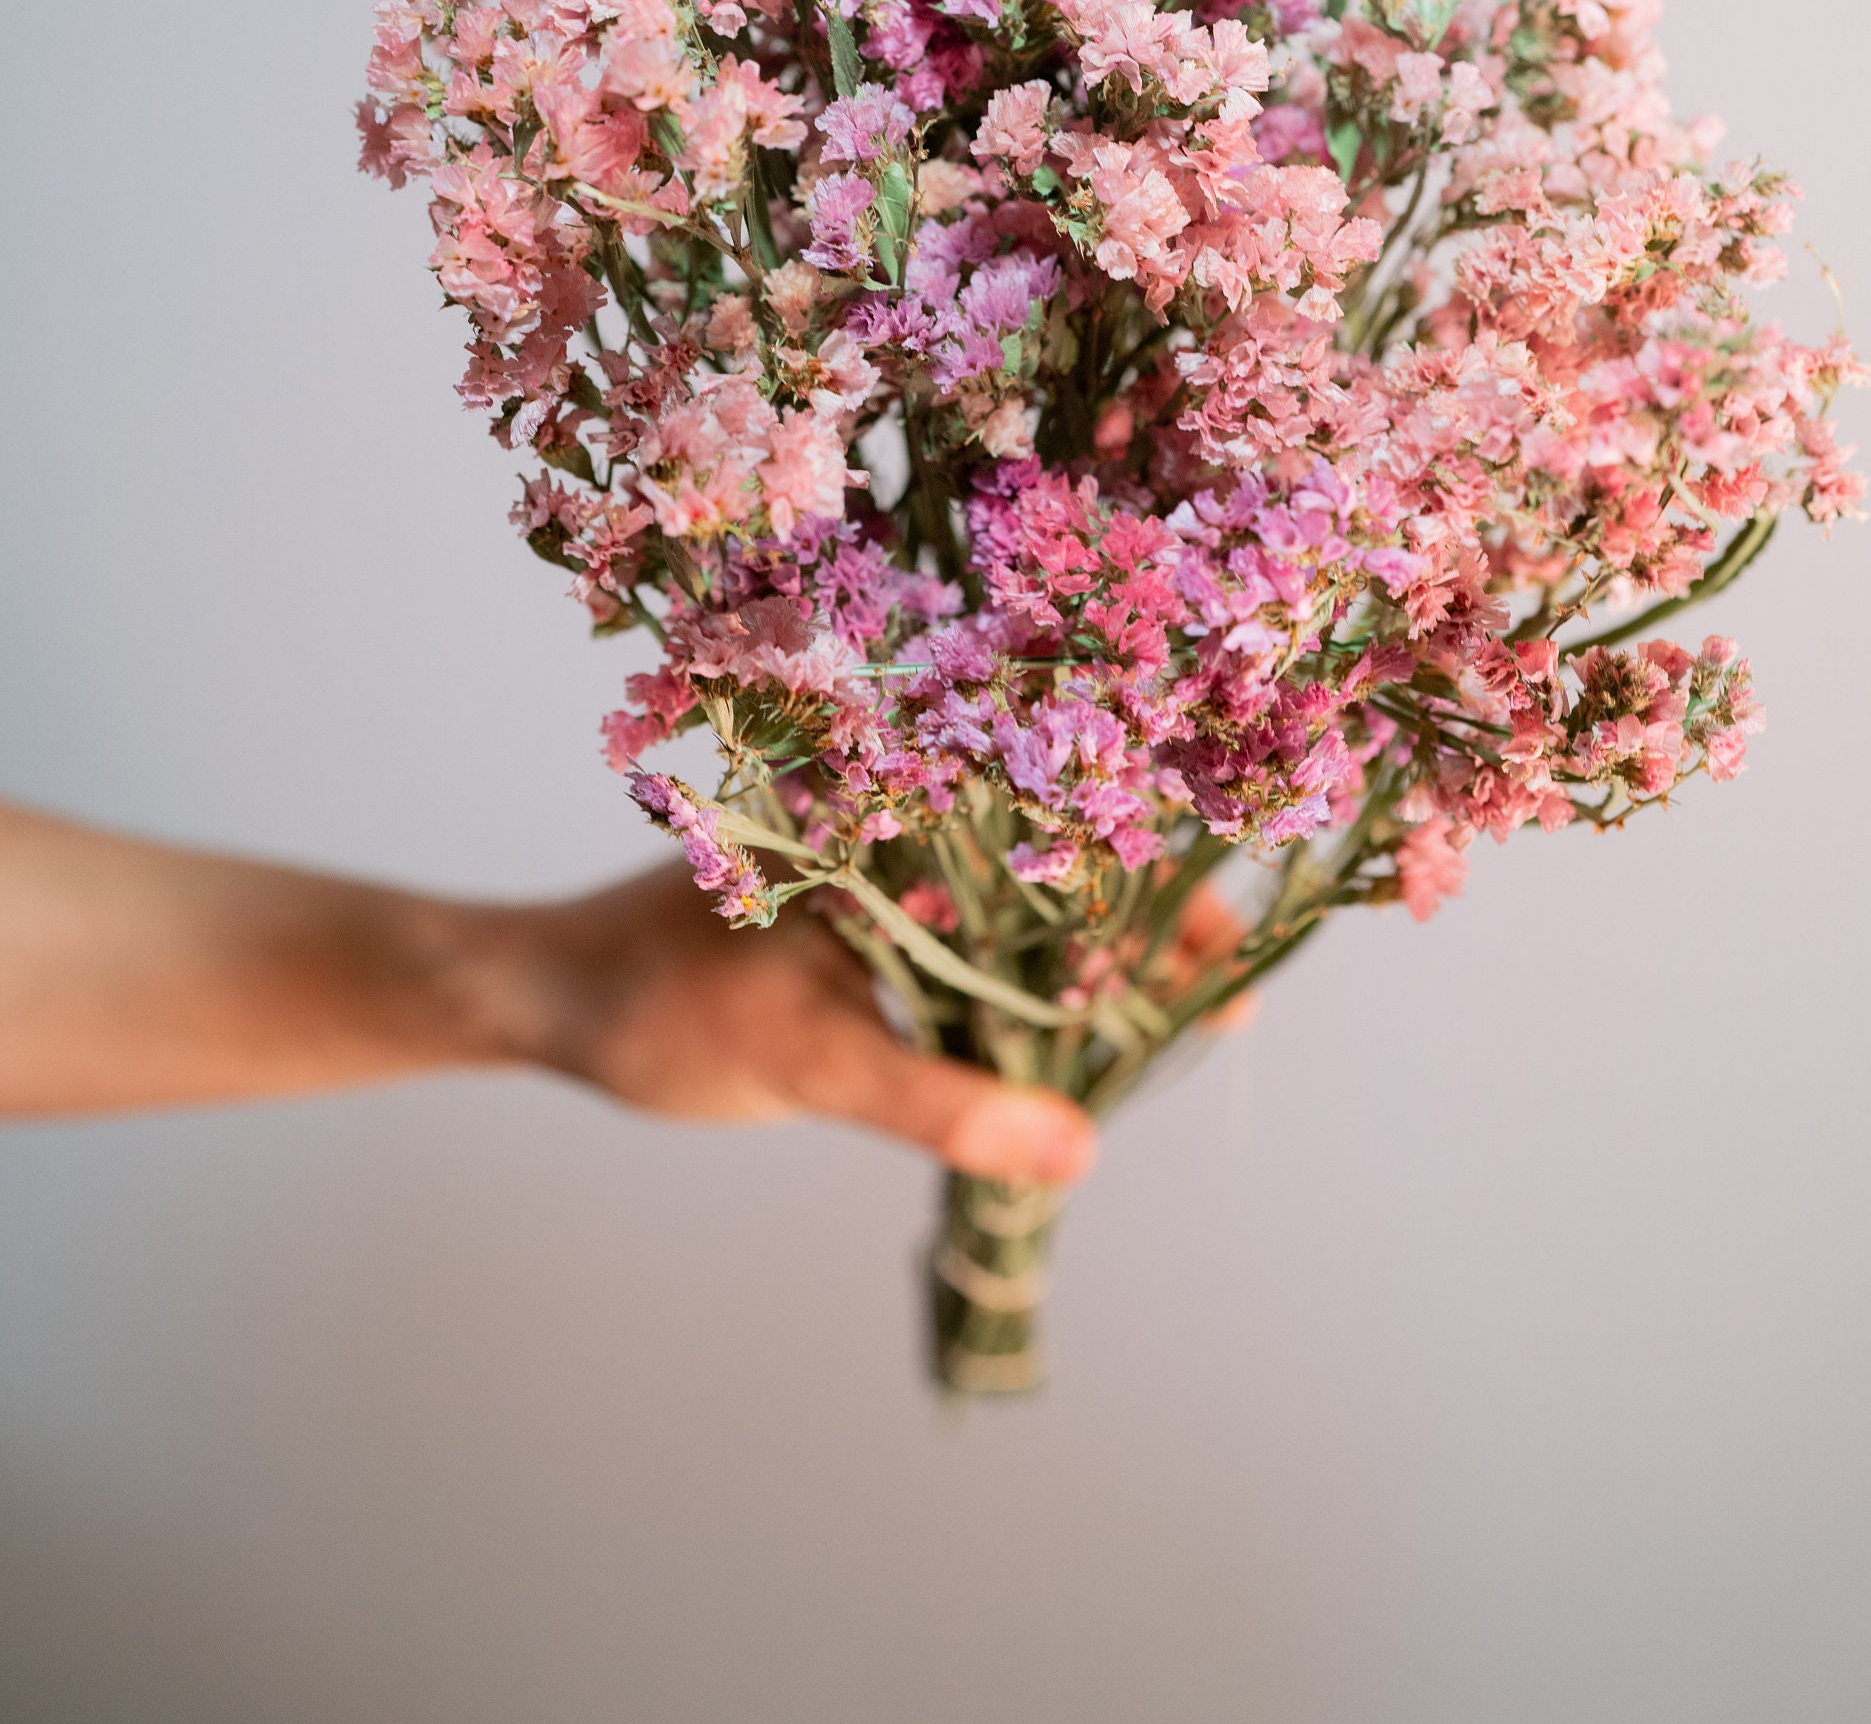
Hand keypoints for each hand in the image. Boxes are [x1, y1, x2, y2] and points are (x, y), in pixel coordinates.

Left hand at [508, 862, 1254, 1185]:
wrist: (548, 996)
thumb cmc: (658, 1006)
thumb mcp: (808, 1060)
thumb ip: (942, 1103)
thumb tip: (1074, 1151)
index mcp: (893, 814)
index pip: (1057, 835)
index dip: (1153, 892)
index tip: (1227, 955)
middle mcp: (899, 825)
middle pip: (1054, 871)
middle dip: (1140, 930)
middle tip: (1219, 1003)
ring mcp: (882, 875)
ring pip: (1016, 917)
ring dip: (1084, 967)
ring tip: (1161, 1026)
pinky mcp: (861, 925)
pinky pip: (968, 952)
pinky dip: (1019, 995)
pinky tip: (1061, 1050)